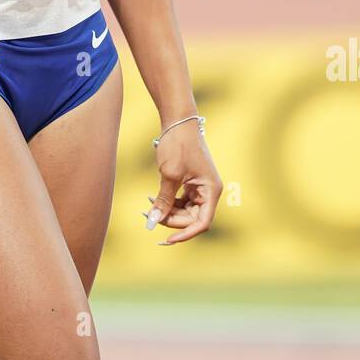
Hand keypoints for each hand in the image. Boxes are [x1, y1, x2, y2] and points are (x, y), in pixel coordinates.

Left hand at [145, 118, 222, 244]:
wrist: (178, 120)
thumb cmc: (178, 144)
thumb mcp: (169, 174)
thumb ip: (163, 201)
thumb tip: (153, 222)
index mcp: (211, 190)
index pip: (202, 222)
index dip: (185, 234)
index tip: (167, 240)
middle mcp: (209, 191)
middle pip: (191, 219)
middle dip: (171, 220)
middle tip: (149, 215)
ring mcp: (200, 188)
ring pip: (184, 212)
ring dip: (167, 212)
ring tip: (148, 206)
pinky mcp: (191, 183)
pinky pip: (180, 202)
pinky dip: (167, 203)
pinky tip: (153, 199)